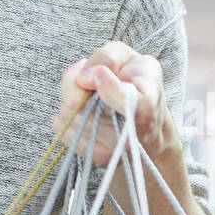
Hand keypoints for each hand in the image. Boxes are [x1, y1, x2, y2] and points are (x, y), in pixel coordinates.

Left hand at [51, 40, 179, 167]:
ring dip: (70, 101)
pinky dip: (66, 116)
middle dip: (77, 88)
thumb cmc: (136, 83)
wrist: (145, 123)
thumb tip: (84, 78)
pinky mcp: (97, 157)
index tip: (98, 73)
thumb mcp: (129, 58)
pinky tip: (81, 110)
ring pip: (73, 118)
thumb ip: (108, 57)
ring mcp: (115, 149)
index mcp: (148, 102)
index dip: (110, 89)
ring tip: (86, 95)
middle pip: (89, 108)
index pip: (129, 103)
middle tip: (85, 79)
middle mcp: (134, 132)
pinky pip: (65, 131)